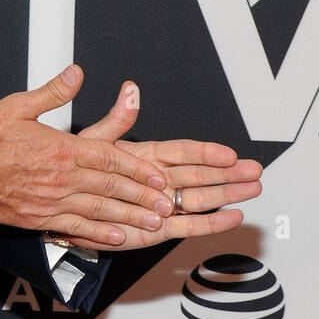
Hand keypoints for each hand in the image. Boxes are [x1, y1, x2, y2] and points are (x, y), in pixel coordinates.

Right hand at [0, 64, 176, 247]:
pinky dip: (100, 234)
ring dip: (130, 217)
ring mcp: (52, 201)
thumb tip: (76, 73)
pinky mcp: (40, 218)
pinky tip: (118, 238)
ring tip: (154, 222)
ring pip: (100, 210)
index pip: (110, 158)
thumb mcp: (17, 106)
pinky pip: (77, 229)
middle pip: (112, 187)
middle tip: (168, 203)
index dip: (138, 169)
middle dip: (143, 196)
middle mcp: (61, 177)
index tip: (158, 176)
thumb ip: (52, 92)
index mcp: (61, 148)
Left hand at [75, 80, 262, 249]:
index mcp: (148, 156)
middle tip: (255, 170)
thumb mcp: (94, 144)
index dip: (207, 153)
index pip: (183, 152)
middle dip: (229, 173)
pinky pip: (188, 225)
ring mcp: (161, 203)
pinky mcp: (158, 228)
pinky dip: (211, 223)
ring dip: (228, 194)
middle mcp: (160, 180)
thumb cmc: (77, 171)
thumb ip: (116, 121)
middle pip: (201, 175)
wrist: (64, 206)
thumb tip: (130, 90)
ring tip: (254, 188)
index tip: (229, 153)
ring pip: (201, 198)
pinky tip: (234, 216)